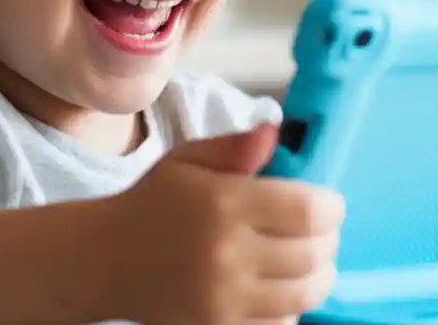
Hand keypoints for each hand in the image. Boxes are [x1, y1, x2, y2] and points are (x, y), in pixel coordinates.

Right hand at [103, 123, 344, 323]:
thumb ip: (234, 146)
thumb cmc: (154, 203)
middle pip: (314, 255)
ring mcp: (223, 299)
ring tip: (310, 261)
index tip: (328, 204)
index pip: (308, 212)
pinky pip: (280, 324)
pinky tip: (280, 289)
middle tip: (320, 232)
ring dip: (319, 275)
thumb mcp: (187, 160)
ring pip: (305, 293)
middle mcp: (226, 254)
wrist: (105, 260)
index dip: (331, 208)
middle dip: (328, 241)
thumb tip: (274, 132)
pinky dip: (291, 308)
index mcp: (223, 203)